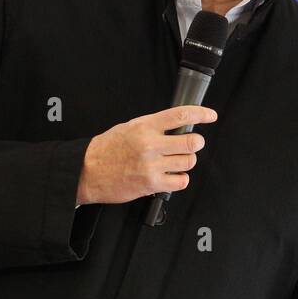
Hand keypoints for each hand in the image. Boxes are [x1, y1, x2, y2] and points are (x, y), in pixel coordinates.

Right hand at [76, 106, 216, 205]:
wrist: (87, 171)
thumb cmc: (107, 149)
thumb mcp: (129, 127)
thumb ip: (153, 126)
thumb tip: (177, 126)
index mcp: (145, 126)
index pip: (181, 115)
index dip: (201, 114)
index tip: (210, 116)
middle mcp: (150, 144)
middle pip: (192, 142)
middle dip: (196, 143)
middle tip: (191, 145)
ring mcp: (152, 165)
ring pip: (188, 161)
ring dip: (186, 161)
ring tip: (175, 161)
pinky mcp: (151, 184)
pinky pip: (181, 181)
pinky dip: (180, 179)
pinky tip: (171, 175)